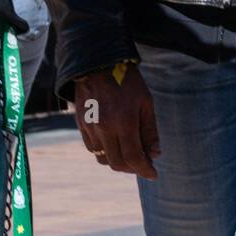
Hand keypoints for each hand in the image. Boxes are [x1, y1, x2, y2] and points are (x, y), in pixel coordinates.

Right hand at [74, 64, 159, 178]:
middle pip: (117, 163)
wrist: (99, 61)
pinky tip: (113, 144)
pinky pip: (92, 148)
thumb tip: (154, 154)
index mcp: (124, 121)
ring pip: (103, 158)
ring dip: (117, 161)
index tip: (153, 174)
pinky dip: (104, 152)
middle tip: (142, 163)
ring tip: (128, 154)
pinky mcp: (81, 123)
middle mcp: (105, 127)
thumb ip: (150, 130)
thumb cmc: (127, 80)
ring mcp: (90, 126)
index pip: (134, 158)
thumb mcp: (145, 102)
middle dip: (132, 168)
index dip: (145, 170)